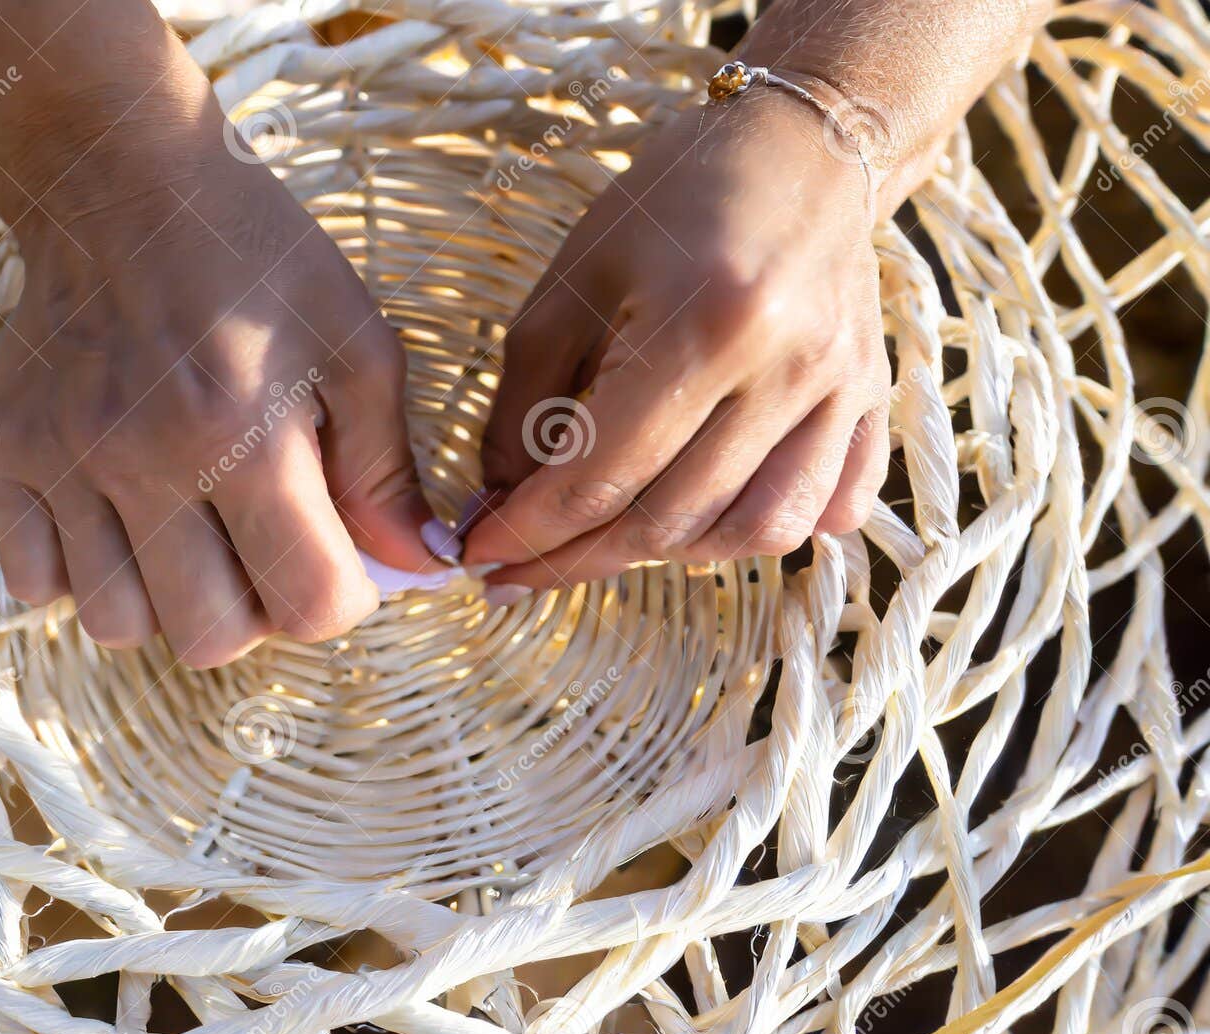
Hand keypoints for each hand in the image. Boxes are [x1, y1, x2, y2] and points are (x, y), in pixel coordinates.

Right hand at [0, 123, 433, 664]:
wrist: (120, 178)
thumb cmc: (258, 257)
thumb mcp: (357, 344)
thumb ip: (387, 469)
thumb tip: (419, 566)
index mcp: (244, 434)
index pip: (307, 604)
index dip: (341, 601)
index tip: (339, 560)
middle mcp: (145, 460)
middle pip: (209, 639)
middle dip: (256, 611)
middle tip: (263, 548)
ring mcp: (66, 463)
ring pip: (117, 624)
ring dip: (168, 601)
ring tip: (191, 537)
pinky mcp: (9, 454)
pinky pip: (32, 581)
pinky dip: (81, 574)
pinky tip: (119, 520)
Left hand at [464, 88, 889, 590]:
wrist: (801, 146)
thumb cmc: (667, 204)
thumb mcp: (569, 284)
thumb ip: (524, 404)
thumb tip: (499, 504)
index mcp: (705, 324)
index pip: (602, 475)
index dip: (529, 530)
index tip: (476, 554)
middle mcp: (786, 368)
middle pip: (672, 519)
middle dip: (578, 558)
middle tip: (517, 570)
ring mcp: (842, 390)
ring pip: (754, 532)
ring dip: (669, 554)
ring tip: (609, 539)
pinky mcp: (873, 401)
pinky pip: (828, 508)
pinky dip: (762, 529)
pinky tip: (708, 515)